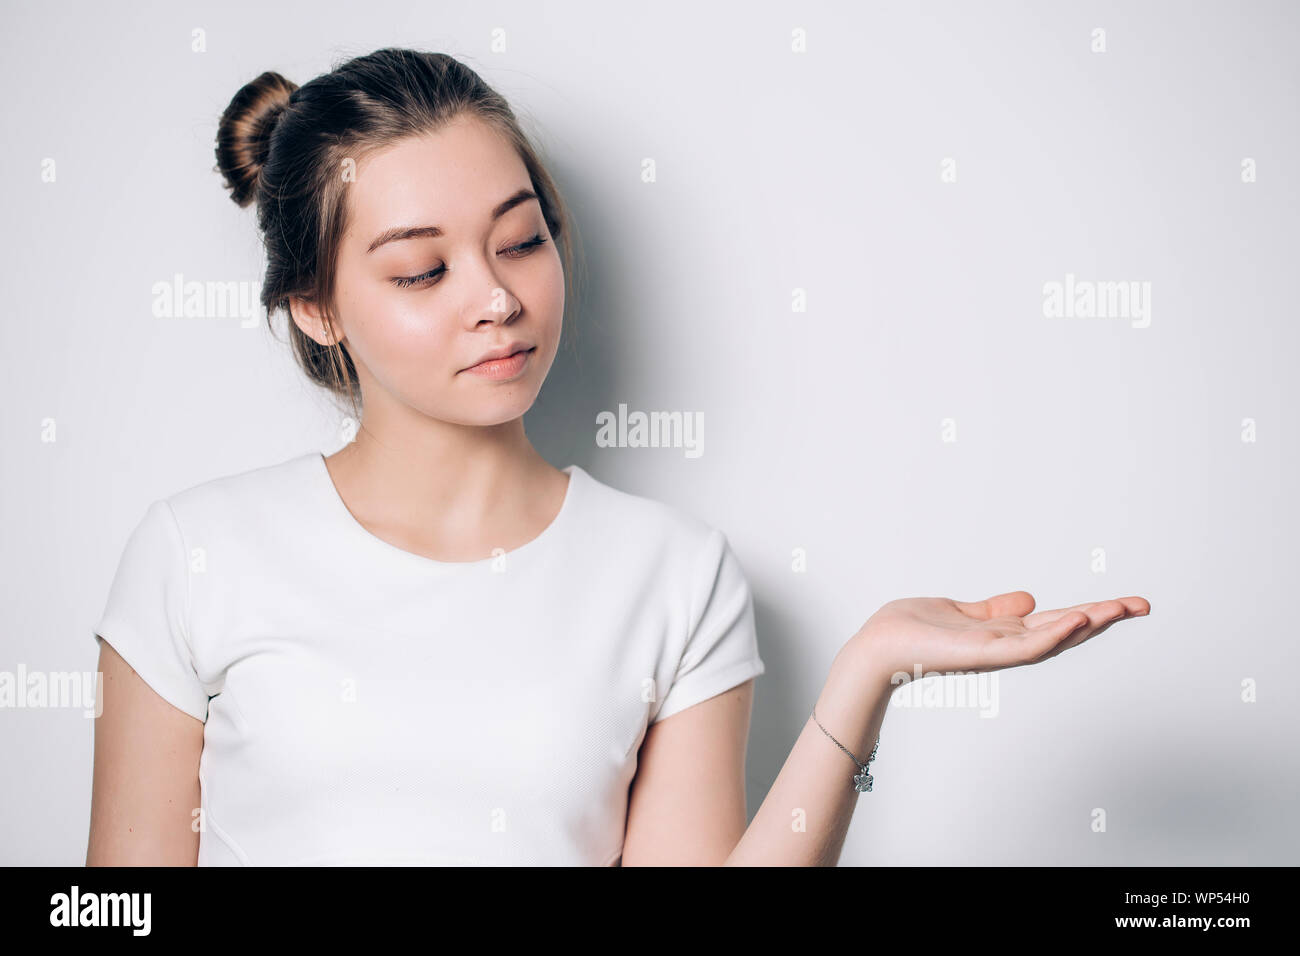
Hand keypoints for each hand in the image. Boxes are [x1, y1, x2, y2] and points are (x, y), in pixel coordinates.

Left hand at [846, 591, 1149, 685]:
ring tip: (1119, 608)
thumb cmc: (911, 632)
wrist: (877, 648)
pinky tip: (1076, 617)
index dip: (1091, 613)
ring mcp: (996, 653)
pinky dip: (1052, 634)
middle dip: (1103, 619)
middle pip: (1065, 632)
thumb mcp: (961, 612)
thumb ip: (994, 610)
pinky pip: (1024, 647)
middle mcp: (1006, 647)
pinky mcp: (981, 655)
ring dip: (1088, 624)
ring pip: (1052, 639)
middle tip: (1143, 605)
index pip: (1057, 622)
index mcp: (1003, 635)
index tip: (1126, 602)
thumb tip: (1029, 599)